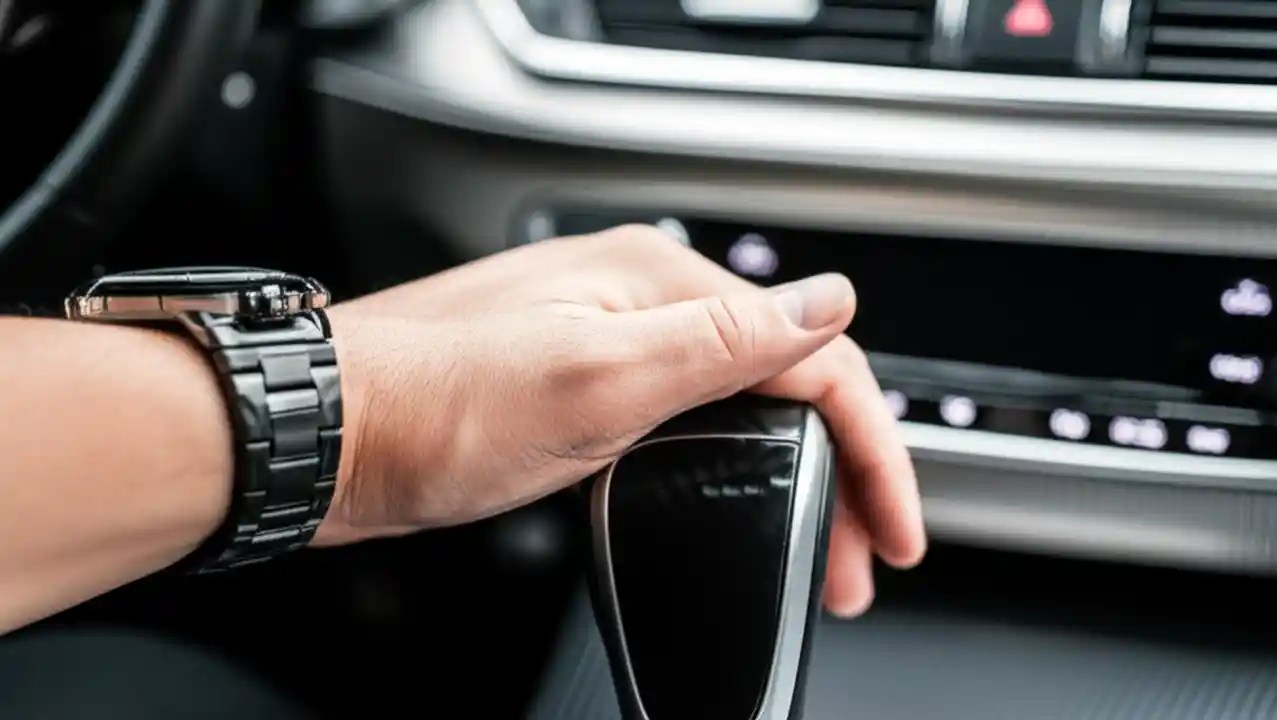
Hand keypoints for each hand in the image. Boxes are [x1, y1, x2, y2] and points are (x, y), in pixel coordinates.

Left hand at [318, 224, 925, 616]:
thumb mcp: (598, 375)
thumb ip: (725, 341)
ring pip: (736, 410)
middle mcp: (636, 305)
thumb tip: (828, 302)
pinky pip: (683, 426)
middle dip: (838, 469)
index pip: (810, 357)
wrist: (322, 436)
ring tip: (819, 545)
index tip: (892, 524)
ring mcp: (605, 348)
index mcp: (655, 285)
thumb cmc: (432, 404)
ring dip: (789, 475)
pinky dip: (727, 471)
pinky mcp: (575, 393)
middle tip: (861, 554)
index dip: (870, 444)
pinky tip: (736, 502)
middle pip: (782, 385)